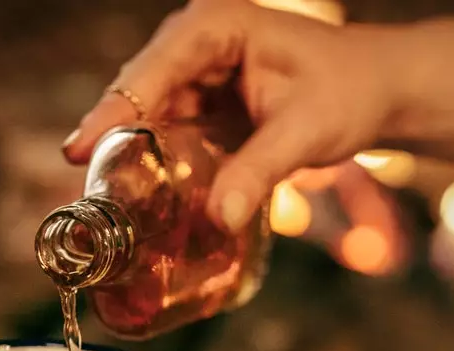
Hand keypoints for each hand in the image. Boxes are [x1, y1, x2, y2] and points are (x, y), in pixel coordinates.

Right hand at [62, 0, 409, 231]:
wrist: (374, 92)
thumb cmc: (348, 93)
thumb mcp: (306, 131)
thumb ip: (260, 171)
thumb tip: (220, 218)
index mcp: (216, 28)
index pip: (153, 70)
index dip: (113, 111)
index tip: (79, 152)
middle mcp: (199, 46)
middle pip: (139, 94)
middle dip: (112, 140)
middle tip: (89, 194)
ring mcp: (199, 77)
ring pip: (150, 118)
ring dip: (131, 157)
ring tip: (107, 202)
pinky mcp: (207, 107)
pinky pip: (171, 136)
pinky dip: (159, 165)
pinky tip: (145, 197)